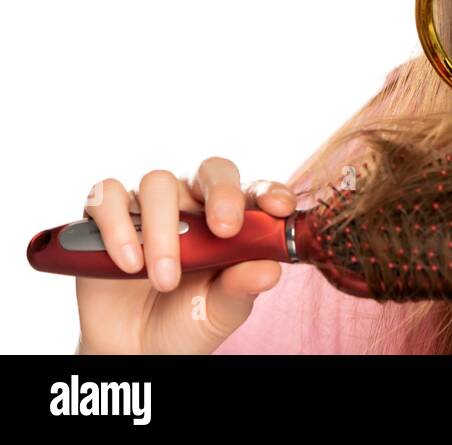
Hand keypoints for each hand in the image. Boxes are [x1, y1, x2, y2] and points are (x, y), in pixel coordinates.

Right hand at [75, 159, 295, 353]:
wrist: (133, 350)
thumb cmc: (188, 321)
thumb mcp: (221, 312)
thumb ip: (243, 288)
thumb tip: (270, 270)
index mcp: (231, 219)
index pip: (255, 190)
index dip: (269, 192)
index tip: (279, 209)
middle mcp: (192, 203)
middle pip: (211, 169)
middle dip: (222, 193)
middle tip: (224, 230)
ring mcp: (148, 206)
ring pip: (157, 182)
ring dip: (163, 230)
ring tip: (166, 279)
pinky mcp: (104, 217)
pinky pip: (106, 197)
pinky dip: (116, 226)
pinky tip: (128, 263)